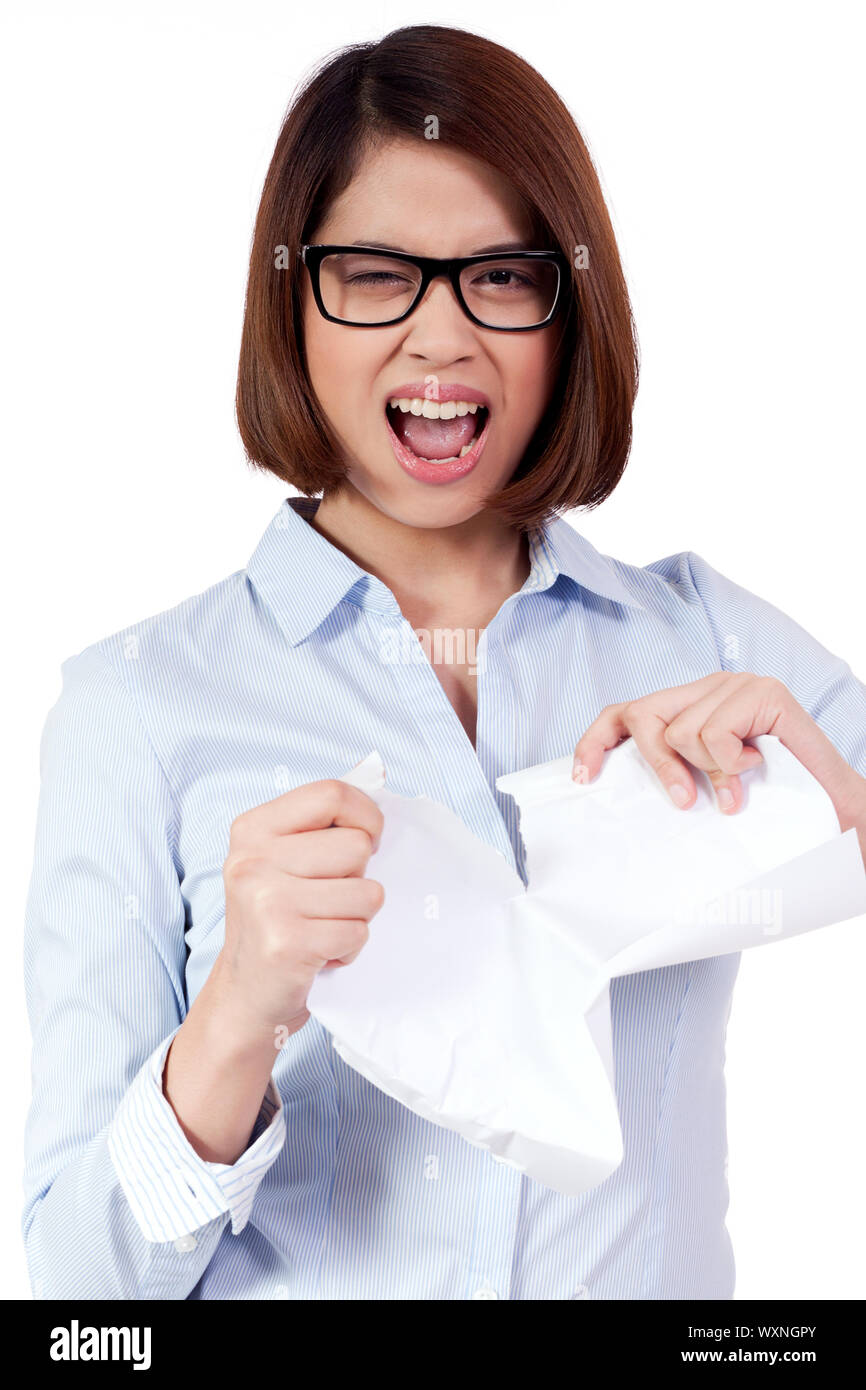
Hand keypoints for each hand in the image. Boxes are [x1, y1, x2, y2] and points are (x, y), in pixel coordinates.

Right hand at [217, 777, 385, 1042]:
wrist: (246, 996)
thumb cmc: (279, 920)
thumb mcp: (283, 860)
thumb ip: (322, 823)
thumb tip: (375, 774)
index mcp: (252, 828)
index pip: (332, 793)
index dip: (366, 816)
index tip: (366, 840)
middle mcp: (251, 860)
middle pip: (358, 846)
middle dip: (358, 878)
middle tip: (325, 901)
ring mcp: (265, 901)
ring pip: (367, 892)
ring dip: (356, 917)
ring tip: (321, 928)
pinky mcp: (286, 942)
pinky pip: (358, 931)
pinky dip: (350, 948)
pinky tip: (319, 953)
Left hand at [572, 671, 864, 827]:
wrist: (836, 813)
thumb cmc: (769, 803)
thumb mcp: (705, 787)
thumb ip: (673, 771)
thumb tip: (613, 786)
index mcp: (693, 706)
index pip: (627, 712)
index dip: (597, 741)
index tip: (582, 779)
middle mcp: (711, 687)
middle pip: (642, 713)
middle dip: (655, 764)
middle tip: (681, 802)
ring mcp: (739, 684)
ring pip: (680, 732)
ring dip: (708, 773)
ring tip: (736, 791)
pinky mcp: (764, 692)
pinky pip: (713, 733)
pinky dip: (728, 766)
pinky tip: (753, 773)